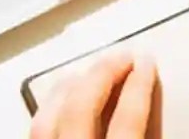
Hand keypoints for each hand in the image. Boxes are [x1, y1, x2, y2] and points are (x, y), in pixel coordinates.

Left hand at [30, 51, 158, 138]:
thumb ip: (149, 136)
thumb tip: (153, 116)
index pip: (127, 119)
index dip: (139, 85)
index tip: (145, 63)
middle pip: (81, 108)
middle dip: (102, 74)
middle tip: (122, 56)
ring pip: (46, 118)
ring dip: (68, 87)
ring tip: (88, 71)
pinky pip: (35, 131)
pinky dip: (48, 109)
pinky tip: (58, 102)